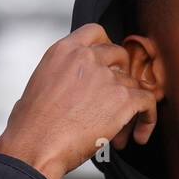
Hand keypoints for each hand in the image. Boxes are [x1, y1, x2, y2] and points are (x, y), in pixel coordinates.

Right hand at [0, 22, 157, 178]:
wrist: (35, 146)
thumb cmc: (30, 126)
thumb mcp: (38, 85)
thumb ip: (60, 74)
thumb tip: (66, 86)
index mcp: (63, 51)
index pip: (95, 32)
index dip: (106, 47)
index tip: (108, 64)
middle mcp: (87, 58)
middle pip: (120, 55)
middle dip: (121, 76)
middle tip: (114, 100)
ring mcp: (106, 77)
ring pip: (133, 83)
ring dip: (129, 107)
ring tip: (119, 135)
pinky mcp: (123, 99)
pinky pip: (148, 101)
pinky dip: (148, 119)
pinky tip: (139, 136)